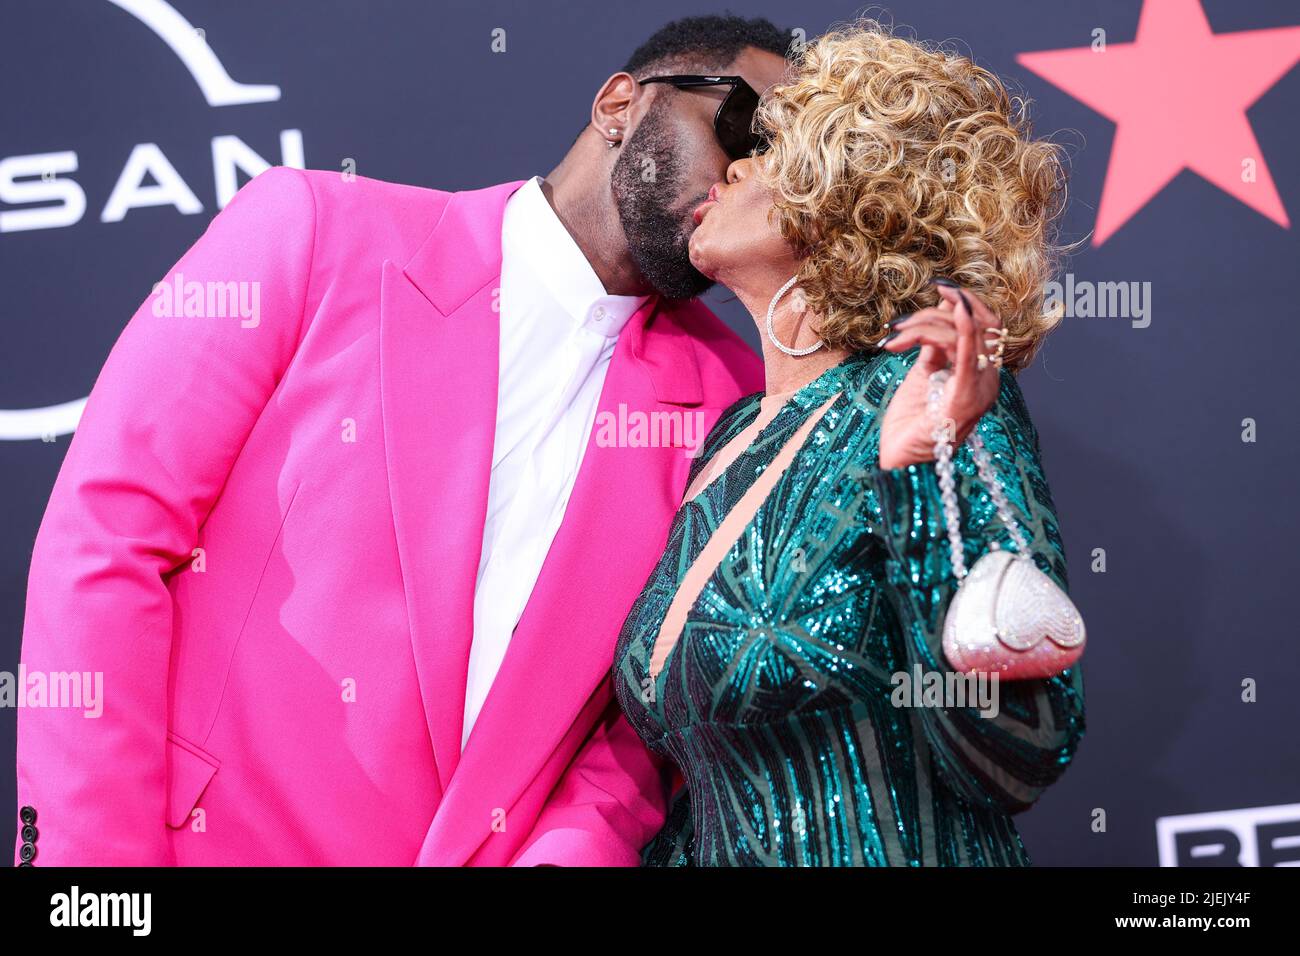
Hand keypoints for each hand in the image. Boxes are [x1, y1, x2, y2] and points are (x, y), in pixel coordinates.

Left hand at [876, 282, 1003, 469]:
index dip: (966, 301)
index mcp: (979, 374)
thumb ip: (934, 349)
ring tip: (892, 338)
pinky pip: (969, 355)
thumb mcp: (923, 377)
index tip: (938, 288)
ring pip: (963, 333)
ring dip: (922, 326)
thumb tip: (937, 316)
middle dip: (941, 310)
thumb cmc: (911, 425)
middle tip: (904, 319)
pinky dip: (962, 328)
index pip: (985, 325)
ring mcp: (980, 390)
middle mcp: (987, 380)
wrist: (900, 462)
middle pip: (978, 323)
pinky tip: (952, 309)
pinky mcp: (965, 399)